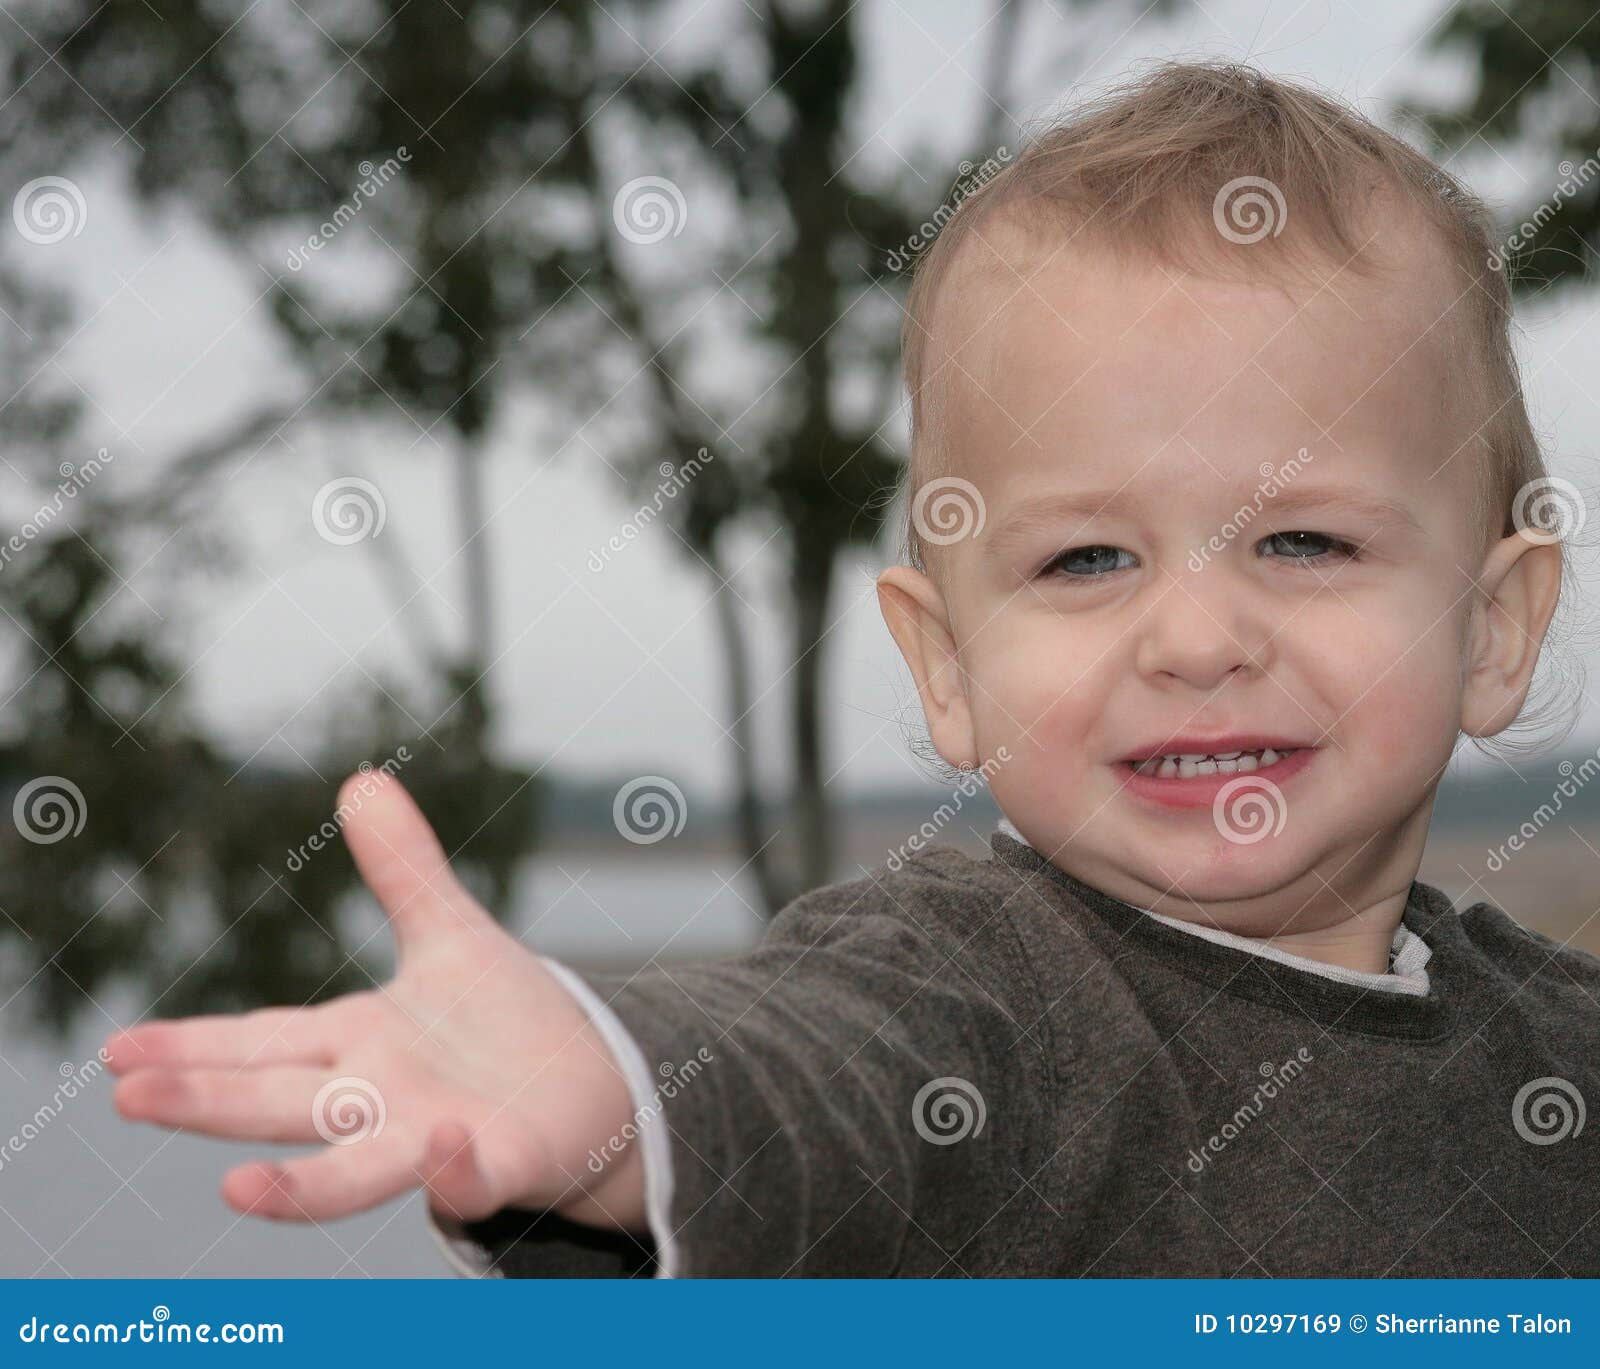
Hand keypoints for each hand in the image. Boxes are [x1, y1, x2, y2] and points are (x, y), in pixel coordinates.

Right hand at [104, 772, 644, 1229]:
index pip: (262, 1043)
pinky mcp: (505, 1163)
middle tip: (128, 1098)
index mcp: (357, 1043)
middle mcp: (381, 1099)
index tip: (117, 1053)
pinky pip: (476, 1177)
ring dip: (302, 1185)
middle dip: (207, 1102)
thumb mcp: (450, 933)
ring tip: (237, 1191)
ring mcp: (437, 1138)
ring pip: (360, 1168)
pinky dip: (458, 1172)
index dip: (191, 1048)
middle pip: (283, 1100)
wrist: (592, 1089)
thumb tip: (360, 781)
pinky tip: (445, 1148)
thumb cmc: (503, 1024)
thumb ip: (403, 868)